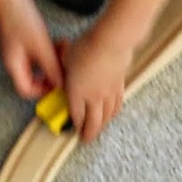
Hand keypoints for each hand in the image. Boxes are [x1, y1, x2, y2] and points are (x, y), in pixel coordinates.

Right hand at [0, 0, 63, 100]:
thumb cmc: (21, 19)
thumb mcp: (40, 45)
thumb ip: (51, 67)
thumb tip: (60, 84)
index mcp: (14, 66)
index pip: (27, 90)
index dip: (43, 90)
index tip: (58, 82)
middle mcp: (13, 61)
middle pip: (34, 78)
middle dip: (51, 72)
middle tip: (64, 62)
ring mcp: (17, 51)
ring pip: (38, 64)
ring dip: (53, 59)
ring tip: (64, 47)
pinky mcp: (21, 41)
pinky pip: (37, 53)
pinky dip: (48, 50)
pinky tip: (58, 41)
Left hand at [61, 23, 133, 142]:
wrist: (111, 41)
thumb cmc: (86, 48)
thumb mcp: (65, 60)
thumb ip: (63, 74)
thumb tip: (62, 79)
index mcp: (77, 93)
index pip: (76, 116)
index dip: (76, 126)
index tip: (74, 131)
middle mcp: (94, 97)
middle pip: (94, 122)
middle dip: (90, 133)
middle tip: (87, 139)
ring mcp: (109, 93)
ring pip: (107, 116)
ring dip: (102, 125)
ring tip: (99, 129)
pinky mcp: (120, 86)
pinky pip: (117, 105)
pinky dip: (114, 113)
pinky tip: (112, 113)